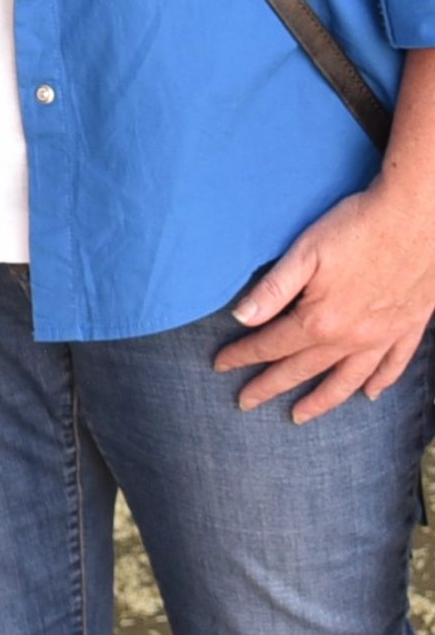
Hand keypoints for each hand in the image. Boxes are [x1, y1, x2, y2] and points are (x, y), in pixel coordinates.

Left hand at [214, 179, 434, 422]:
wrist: (417, 218)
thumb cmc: (356, 228)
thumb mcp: (304, 252)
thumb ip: (272, 289)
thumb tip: (240, 318)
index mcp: (320, 320)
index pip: (271, 345)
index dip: (242, 355)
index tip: (220, 365)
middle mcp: (352, 338)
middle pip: (303, 370)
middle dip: (270, 386)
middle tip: (245, 402)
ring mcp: (383, 337)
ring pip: (347, 380)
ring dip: (321, 400)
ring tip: (299, 416)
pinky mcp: (408, 328)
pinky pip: (392, 366)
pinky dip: (379, 383)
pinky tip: (369, 395)